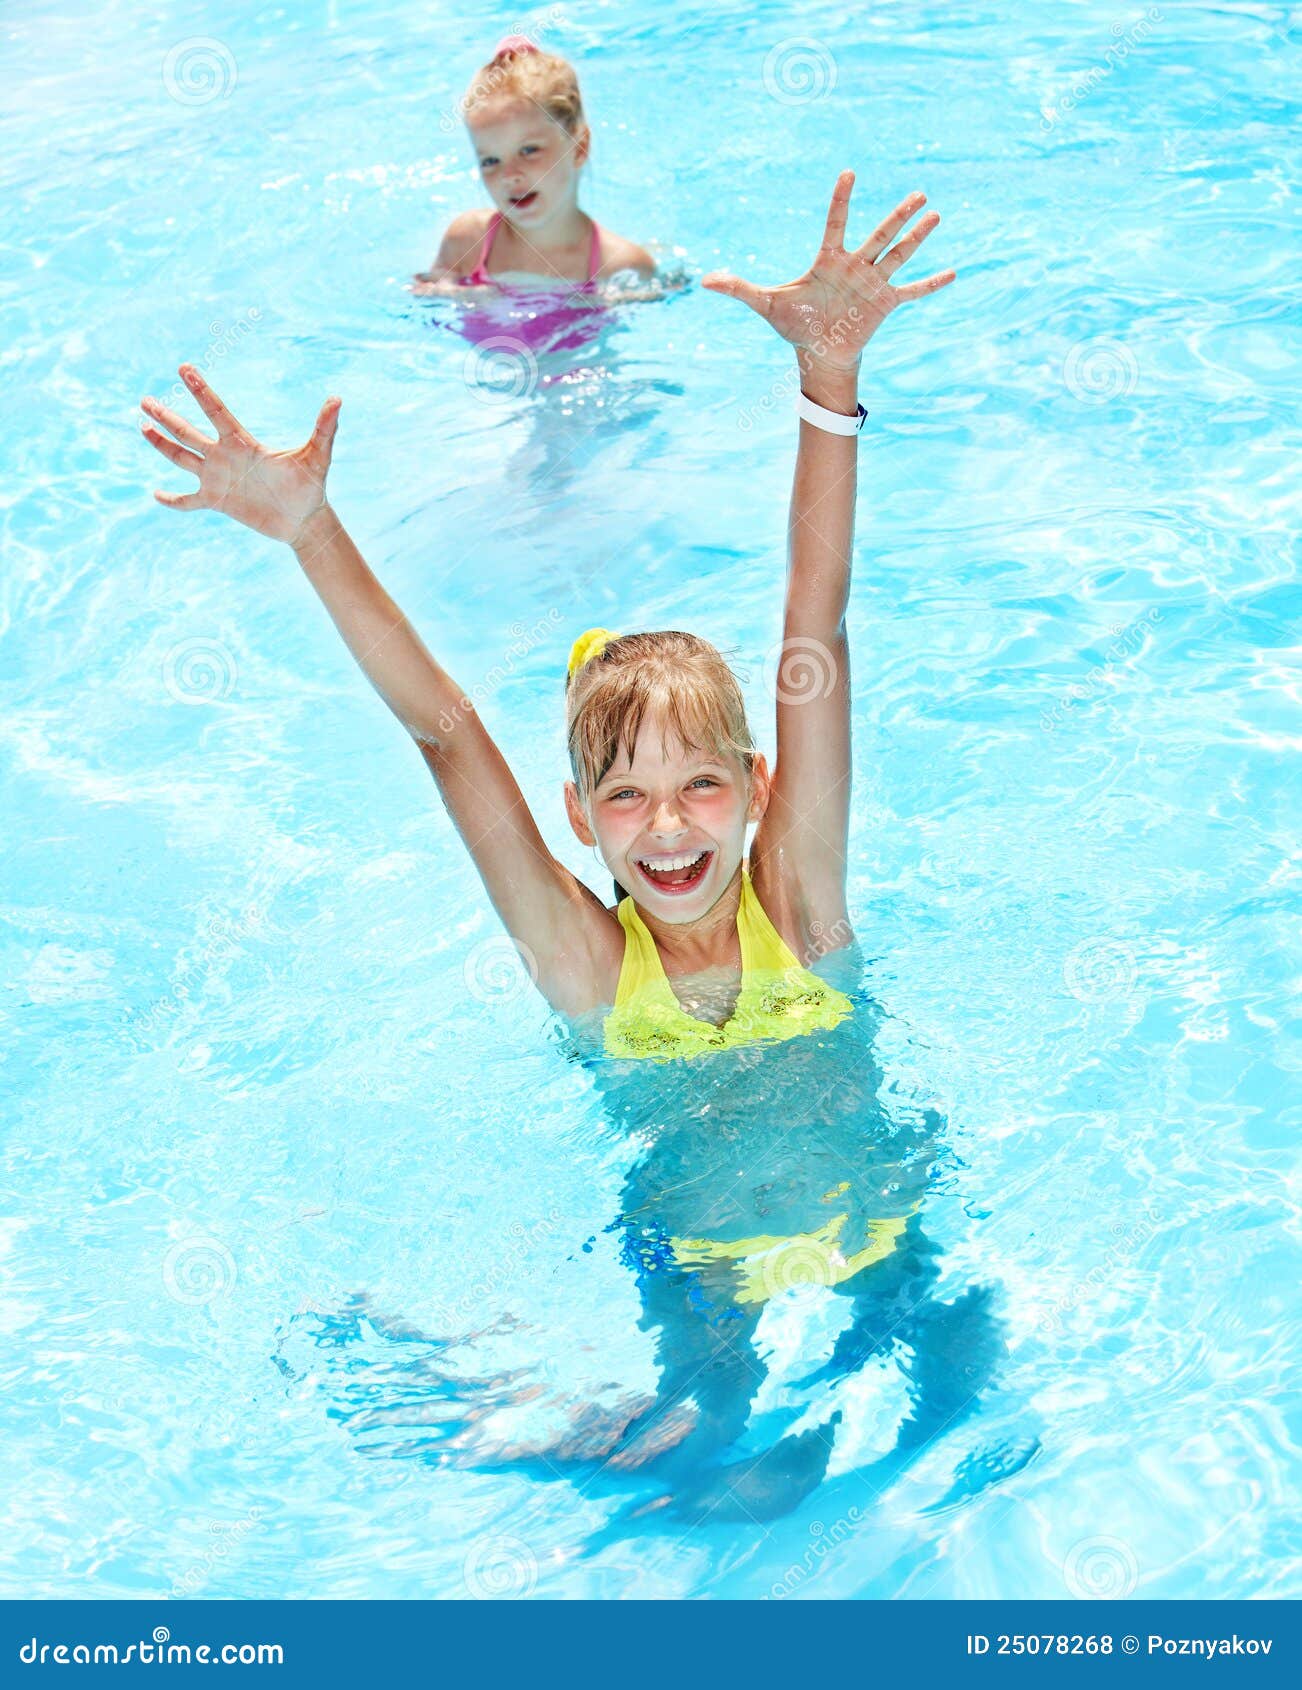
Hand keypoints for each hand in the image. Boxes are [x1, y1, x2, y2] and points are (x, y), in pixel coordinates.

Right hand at [140, 365, 340, 545]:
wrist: (304, 519)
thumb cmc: (311, 486)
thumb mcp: (317, 457)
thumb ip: (324, 428)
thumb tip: (338, 400)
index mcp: (243, 443)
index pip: (216, 411)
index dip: (201, 391)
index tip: (184, 367)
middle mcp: (225, 457)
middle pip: (189, 432)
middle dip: (167, 417)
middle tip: (144, 400)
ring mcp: (218, 479)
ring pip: (182, 458)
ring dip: (161, 444)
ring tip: (141, 426)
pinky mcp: (218, 502)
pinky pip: (188, 502)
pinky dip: (173, 500)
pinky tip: (156, 494)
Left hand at [702, 172, 954, 366]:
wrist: (817, 353)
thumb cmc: (793, 325)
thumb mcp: (765, 304)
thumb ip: (738, 288)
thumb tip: (704, 280)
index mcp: (829, 260)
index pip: (836, 223)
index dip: (841, 200)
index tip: (849, 174)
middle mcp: (855, 266)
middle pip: (880, 234)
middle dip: (898, 215)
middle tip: (919, 192)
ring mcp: (873, 283)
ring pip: (899, 254)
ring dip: (918, 237)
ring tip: (936, 214)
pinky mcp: (885, 304)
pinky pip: (913, 292)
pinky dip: (932, 285)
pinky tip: (954, 273)